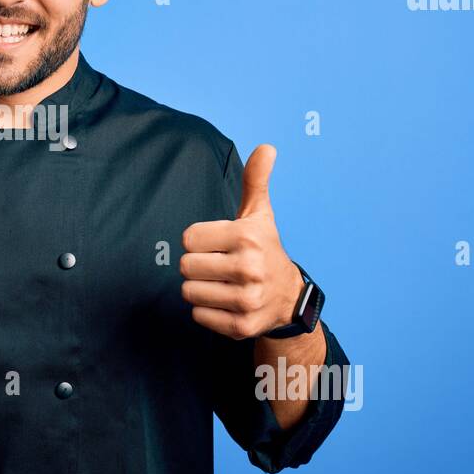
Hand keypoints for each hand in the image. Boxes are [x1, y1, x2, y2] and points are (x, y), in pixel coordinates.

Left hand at [179, 144, 303, 339]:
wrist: (288, 299)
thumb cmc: (264, 249)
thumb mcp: (260, 214)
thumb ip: (256, 181)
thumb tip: (267, 147)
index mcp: (247, 237)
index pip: (188, 238)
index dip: (199, 241)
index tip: (218, 244)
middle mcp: (249, 269)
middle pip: (185, 266)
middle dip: (197, 266)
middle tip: (219, 266)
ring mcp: (246, 300)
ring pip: (188, 292)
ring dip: (200, 288)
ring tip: (222, 284)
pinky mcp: (240, 326)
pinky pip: (198, 315)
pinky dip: (206, 311)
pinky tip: (226, 302)